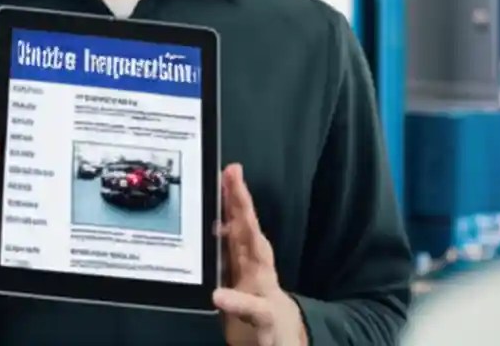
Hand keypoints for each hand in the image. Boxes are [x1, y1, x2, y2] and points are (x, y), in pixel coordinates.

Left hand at [214, 164, 306, 345]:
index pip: (241, 223)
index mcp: (250, 262)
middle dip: (242, 203)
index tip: (228, 170)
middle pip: (251, 231)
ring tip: (231, 218)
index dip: (235, 197)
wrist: (283, 345)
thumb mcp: (239, 279)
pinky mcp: (266, 321)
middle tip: (232, 175)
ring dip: (247, 238)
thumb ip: (229, 252)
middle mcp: (260, 272)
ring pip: (258, 262)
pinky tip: (219, 296)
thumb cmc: (256, 309)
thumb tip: (216, 222)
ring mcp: (266, 294)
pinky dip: (238, 302)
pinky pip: (253, 311)